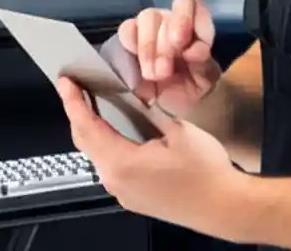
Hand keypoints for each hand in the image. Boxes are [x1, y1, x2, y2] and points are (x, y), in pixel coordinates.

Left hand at [56, 76, 247, 240]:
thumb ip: (150, 114)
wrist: (225, 208)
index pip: (87, 126)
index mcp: (122, 163)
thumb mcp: (178, 130)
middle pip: (86, 143)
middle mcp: (116, 181)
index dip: (73, 101)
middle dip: (78, 114)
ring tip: (94, 106)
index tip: (65, 82)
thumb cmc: (206, 172)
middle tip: (75, 89)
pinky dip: (108, 146)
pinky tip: (118, 133)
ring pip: (98, 156)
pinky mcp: (135, 199)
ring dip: (94, 131)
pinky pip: (113, 168)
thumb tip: (135, 101)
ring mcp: (124, 193)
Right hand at [119, 0, 220, 117]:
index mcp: (195, 26)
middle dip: (167, 44)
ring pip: (148, 17)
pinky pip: (127, 29)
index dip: (191, 23)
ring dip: (149, 48)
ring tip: (154, 75)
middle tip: (166, 71)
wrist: (171, 106)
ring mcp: (150, 27)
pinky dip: (132, 45)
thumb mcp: (205, 80)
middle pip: (167, 15)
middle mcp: (173, 21)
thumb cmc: (191, 88)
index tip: (188, 52)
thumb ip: (203, 63)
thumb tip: (192, 52)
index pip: (193, 6)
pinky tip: (137, 64)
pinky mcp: (130, 39)